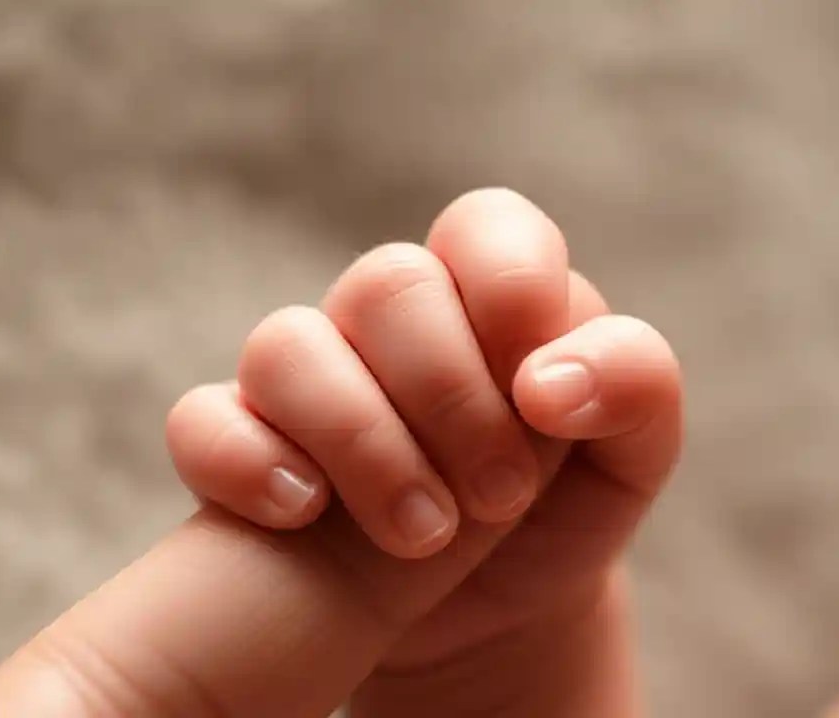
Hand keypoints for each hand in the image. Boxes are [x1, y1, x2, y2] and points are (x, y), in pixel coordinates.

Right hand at [165, 188, 683, 674]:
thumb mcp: (630, 458)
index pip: (485, 226)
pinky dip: (247, 463)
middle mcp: (390, 320)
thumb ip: (635, 388)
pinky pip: (203, 424)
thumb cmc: (558, 510)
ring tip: (425, 533)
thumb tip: (550, 383)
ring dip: (365, 443)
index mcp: (486, 294)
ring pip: (288, 348)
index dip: (514, 293)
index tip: (543, 396)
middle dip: (454, 398)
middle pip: (389, 287)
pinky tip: (304, 513)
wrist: (491, 611)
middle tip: (502, 494)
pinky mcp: (243, 446)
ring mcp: (308, 380)